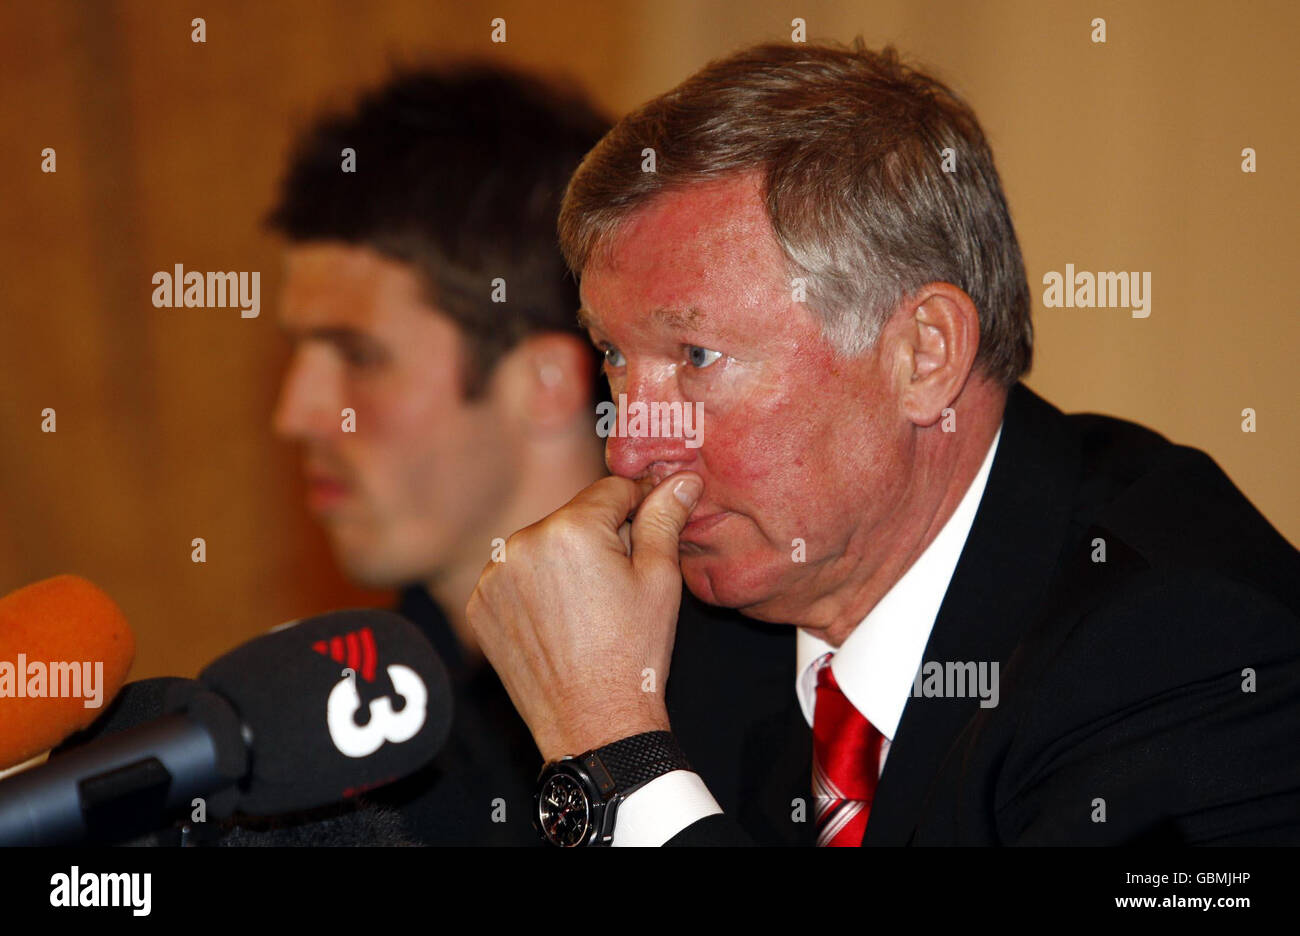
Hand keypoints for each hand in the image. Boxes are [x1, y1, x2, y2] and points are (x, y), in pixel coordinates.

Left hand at [466, 471, 702, 760]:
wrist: (591, 722)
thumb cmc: (632, 654)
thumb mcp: (660, 579)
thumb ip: (664, 519)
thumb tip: (681, 479)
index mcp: (572, 528)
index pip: (611, 489)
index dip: (639, 505)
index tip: (651, 527)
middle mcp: (524, 541)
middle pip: (574, 517)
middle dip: (599, 537)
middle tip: (620, 584)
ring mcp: (495, 574)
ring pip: (543, 545)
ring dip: (564, 560)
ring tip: (588, 608)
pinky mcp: (480, 603)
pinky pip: (515, 575)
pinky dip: (535, 588)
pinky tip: (559, 621)